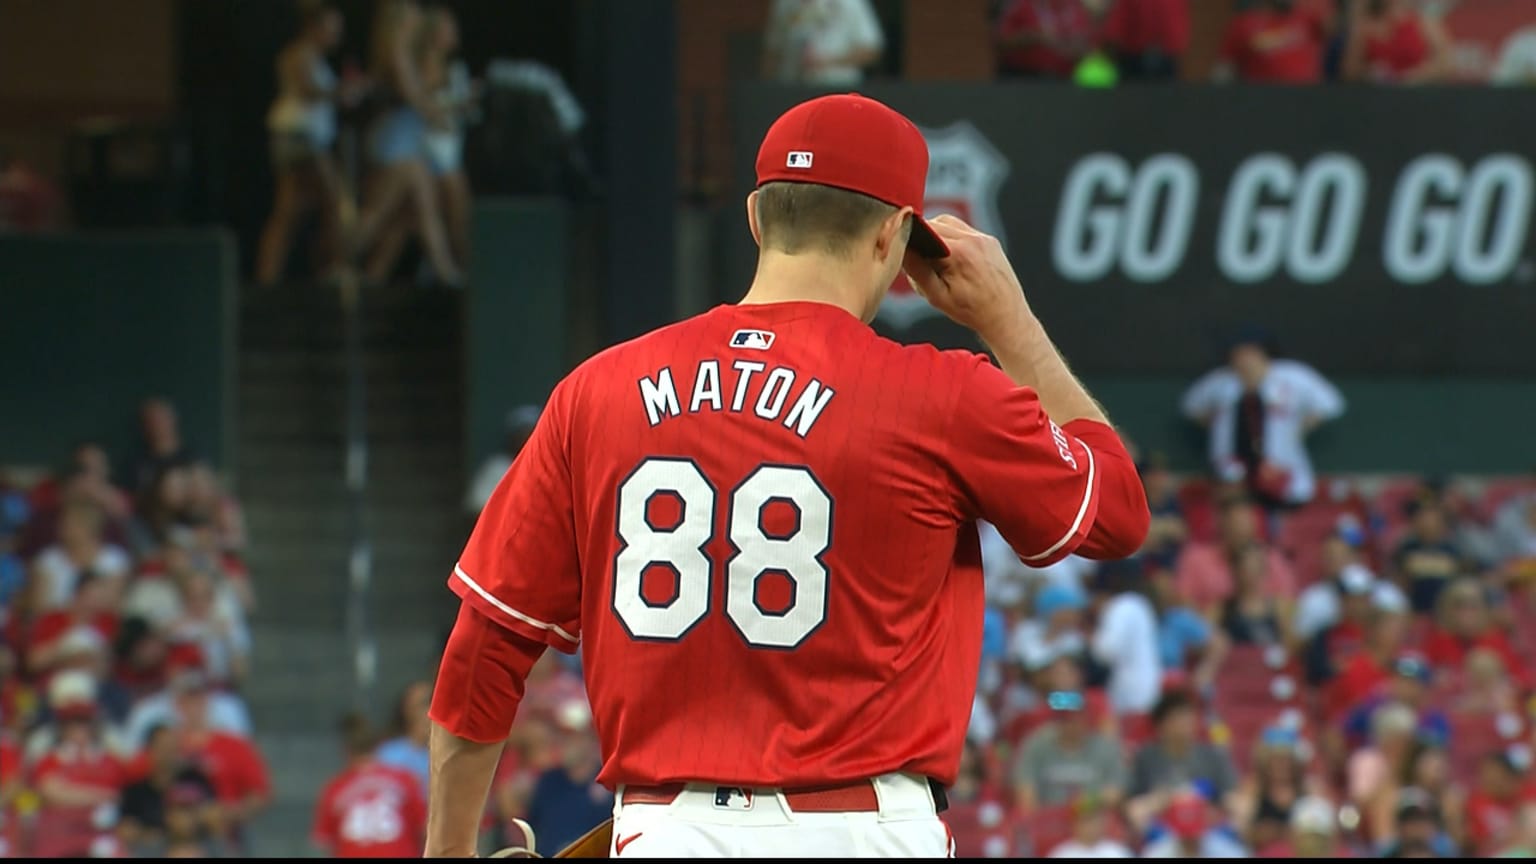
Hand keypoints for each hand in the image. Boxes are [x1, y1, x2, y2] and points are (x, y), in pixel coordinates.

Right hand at [901, 214, 1031, 345]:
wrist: (1006, 316)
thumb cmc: (972, 311)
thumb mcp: (937, 296)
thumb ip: (916, 270)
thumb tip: (901, 249)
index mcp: (958, 252)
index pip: (924, 230)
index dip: (911, 239)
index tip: (905, 251)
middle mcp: (972, 239)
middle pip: (935, 223)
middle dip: (923, 238)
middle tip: (921, 261)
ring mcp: (983, 238)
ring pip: (949, 223)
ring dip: (937, 235)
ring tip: (937, 260)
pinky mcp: (989, 241)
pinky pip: (963, 230)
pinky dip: (952, 238)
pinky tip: (952, 258)